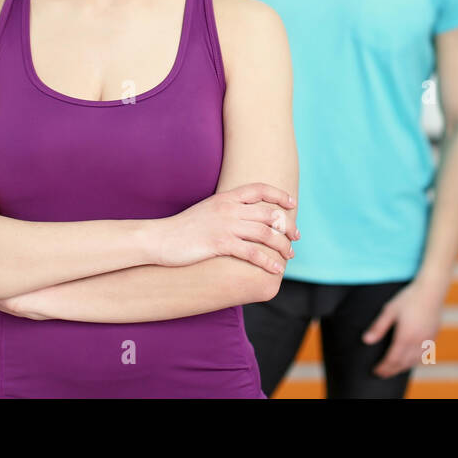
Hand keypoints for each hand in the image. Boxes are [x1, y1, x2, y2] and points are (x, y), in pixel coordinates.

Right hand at [153, 183, 298, 274]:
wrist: (161, 238)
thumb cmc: (185, 227)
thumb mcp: (209, 210)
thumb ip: (229, 209)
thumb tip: (249, 217)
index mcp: (227, 197)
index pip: (260, 189)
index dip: (280, 195)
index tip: (292, 203)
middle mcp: (229, 208)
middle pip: (269, 213)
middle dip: (287, 226)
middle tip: (295, 238)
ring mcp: (225, 225)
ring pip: (265, 233)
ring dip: (282, 245)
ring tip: (289, 255)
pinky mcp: (220, 244)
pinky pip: (252, 252)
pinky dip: (268, 262)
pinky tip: (276, 269)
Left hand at [363, 279, 446, 378]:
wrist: (432, 289)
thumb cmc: (408, 298)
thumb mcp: (390, 310)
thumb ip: (378, 327)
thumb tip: (366, 340)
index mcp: (405, 337)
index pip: (392, 360)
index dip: (384, 368)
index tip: (376, 372)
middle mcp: (417, 342)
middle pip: (403, 364)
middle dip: (391, 371)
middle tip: (382, 374)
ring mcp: (427, 340)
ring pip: (414, 361)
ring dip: (403, 368)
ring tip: (393, 369)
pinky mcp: (433, 336)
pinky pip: (423, 355)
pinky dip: (414, 361)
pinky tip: (409, 360)